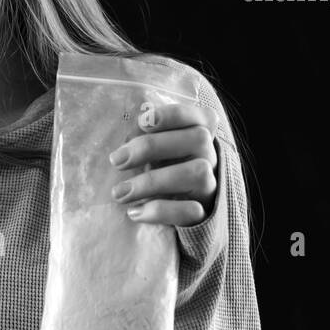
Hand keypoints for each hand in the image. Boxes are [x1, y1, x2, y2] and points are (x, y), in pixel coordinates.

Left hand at [108, 101, 218, 226]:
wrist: (174, 213)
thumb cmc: (158, 170)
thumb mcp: (154, 151)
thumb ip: (145, 138)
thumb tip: (122, 139)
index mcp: (201, 135)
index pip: (203, 116)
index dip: (173, 115)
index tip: (142, 121)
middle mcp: (212, 158)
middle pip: (199, 139)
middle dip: (152, 146)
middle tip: (117, 160)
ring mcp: (211, 186)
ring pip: (198, 174)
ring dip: (151, 182)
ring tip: (119, 193)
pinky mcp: (204, 214)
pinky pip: (191, 211)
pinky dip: (160, 211)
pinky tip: (134, 212)